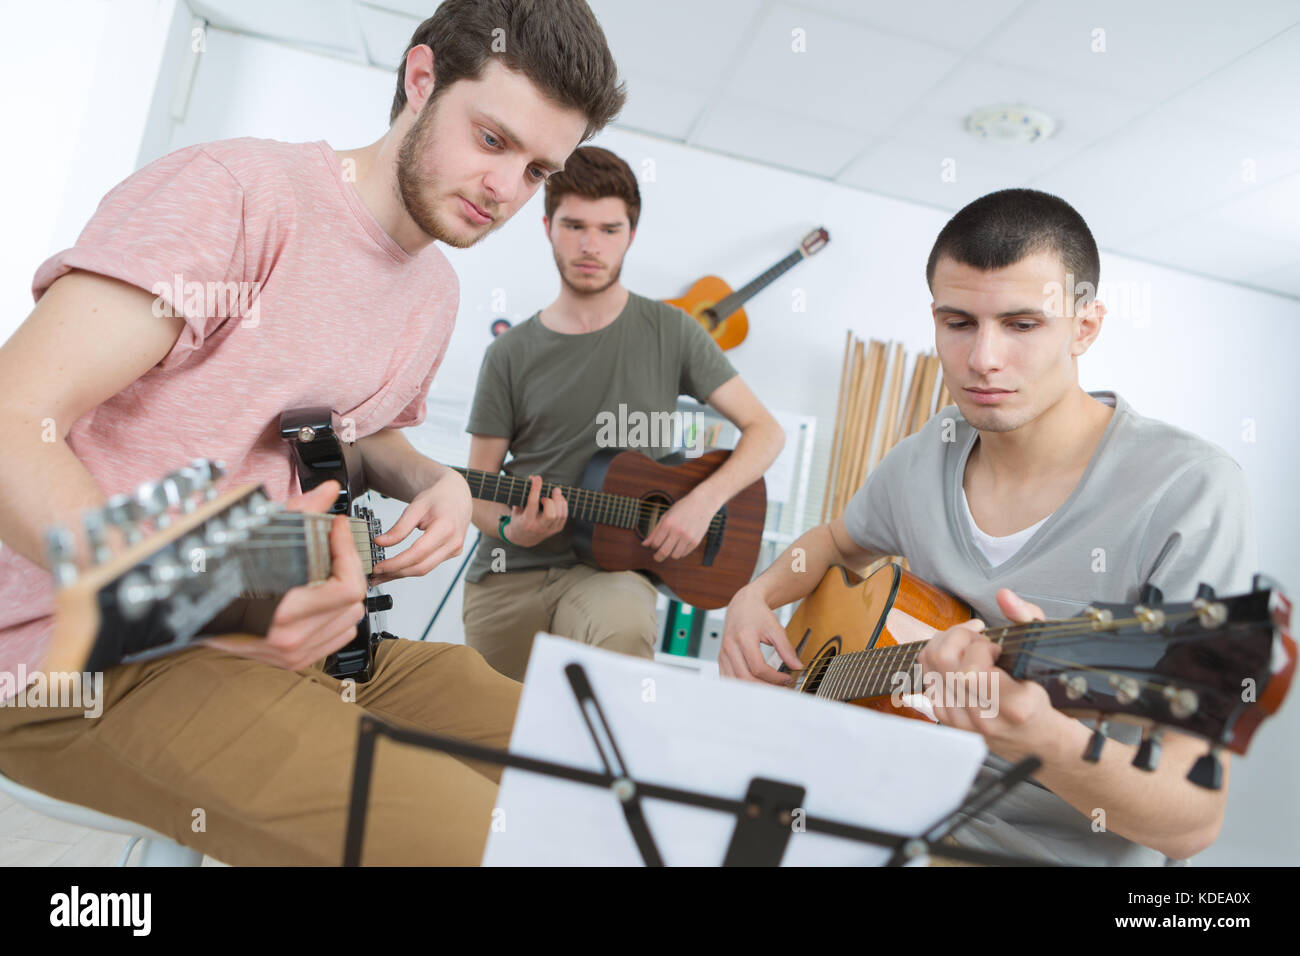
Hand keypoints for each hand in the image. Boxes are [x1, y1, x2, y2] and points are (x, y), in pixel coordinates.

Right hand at [202, 480, 366, 670]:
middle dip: (348, 567)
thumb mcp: (257, 537)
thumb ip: (299, 513)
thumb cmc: (217, 576)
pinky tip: (321, 597)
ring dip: (345, 591)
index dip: (348, 551)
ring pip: (351, 618)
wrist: (190, 615)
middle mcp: (290, 638)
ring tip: (326, 571)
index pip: (346, 587)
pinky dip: (339, 614)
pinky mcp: (297, 659)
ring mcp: (295, 652)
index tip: (338, 528)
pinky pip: (340, 635)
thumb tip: (328, 491)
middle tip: (335, 546)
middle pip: (352, 600)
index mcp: (281, 612)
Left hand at [369, 468, 472, 583]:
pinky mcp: (452, 553)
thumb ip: (399, 527)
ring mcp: (454, 550)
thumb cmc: (439, 498)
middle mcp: (453, 542)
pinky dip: (411, 569)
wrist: (458, 495)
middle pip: (421, 567)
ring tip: (383, 575)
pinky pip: (429, 565)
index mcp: (446, 528)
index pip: (418, 553)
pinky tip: (398, 569)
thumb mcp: (416, 506)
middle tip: (376, 575)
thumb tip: (380, 542)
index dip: (396, 563)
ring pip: (425, 570)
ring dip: (402, 574)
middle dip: (396, 573)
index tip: (378, 567)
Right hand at [502, 475, 567, 547]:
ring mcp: (549, 530)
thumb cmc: (519, 519)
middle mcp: (538, 527)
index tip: (537, 478)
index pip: (532, 504)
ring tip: (556, 492)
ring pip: (560, 515)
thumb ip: (524, 494)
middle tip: (552, 491)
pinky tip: (559, 500)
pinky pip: (564, 516)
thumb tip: (532, 478)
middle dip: (552, 500)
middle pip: (551, 514)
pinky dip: (563, 506)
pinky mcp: (556, 530)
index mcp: (526, 521)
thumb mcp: (517, 508)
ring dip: (560, 501)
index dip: (535, 489)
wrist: (523, 538)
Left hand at [641, 489, 716, 561]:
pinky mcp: (695, 541)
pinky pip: (684, 554)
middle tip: (657, 557)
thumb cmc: (681, 509)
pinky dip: (680, 552)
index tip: (655, 544)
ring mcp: (688, 537)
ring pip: (674, 556)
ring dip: (670, 554)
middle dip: (658, 557)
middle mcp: (678, 531)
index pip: (655, 543)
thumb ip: (654, 532)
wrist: (702, 504)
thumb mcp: (666, 517)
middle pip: (664, 552)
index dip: (653, 546)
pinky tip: (680, 545)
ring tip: (671, 548)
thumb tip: (644, 545)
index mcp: (668, 523)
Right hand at [718, 584, 801, 683]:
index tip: (787, 678)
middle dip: (765, 687)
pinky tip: (756, 686)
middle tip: (781, 688)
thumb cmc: (758, 615)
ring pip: (735, 681)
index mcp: (743, 637)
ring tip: (770, 688)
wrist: (743, 605)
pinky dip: (742, 686)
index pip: (758, 667)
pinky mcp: (721, 658)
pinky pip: (728, 678)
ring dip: (754, 689)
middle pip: (745, 678)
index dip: (774, 677)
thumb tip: (797, 666)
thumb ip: (786, 648)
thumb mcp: (775, 628)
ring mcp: (723, 654)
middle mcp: (730, 647)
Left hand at [916, 589, 1052, 753]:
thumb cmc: (1040, 691)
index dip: (980, 647)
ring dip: (945, 644)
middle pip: (944, 662)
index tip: (995, 646)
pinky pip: (926, 679)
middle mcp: (985, 718)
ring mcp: (963, 722)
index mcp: (1015, 706)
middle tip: (976, 637)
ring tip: (967, 644)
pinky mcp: (948, 720)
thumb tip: (1004, 596)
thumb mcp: (1043, 652)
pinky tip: (956, 658)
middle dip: (958, 636)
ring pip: (930, 668)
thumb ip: (1027, 619)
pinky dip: (936, 661)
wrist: (1035, 737)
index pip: (972, 670)